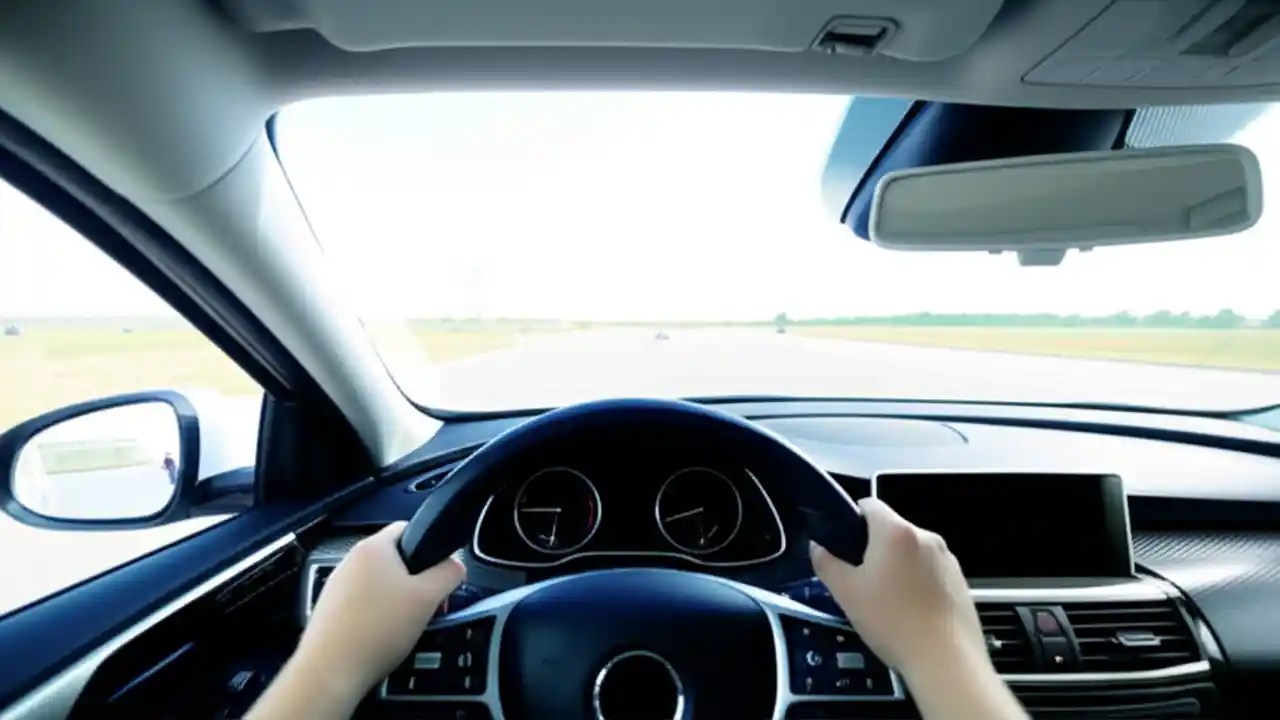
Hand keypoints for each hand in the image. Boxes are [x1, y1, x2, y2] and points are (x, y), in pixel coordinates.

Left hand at [301, 521, 464, 693]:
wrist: (330, 671)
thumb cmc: (380, 628)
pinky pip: (361, 602)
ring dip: (395, 598)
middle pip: (393, 559)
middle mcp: (350, 559)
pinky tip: (380, 635)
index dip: (429, 547)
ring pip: (378, 583)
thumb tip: (456, 564)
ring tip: (403, 624)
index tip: (439, 575)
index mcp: (373, 546)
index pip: (408, 528)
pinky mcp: (327, 609)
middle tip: (426, 605)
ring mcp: (334, 584)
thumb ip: (448, 574)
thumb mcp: (427, 599)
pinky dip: (374, 614)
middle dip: (414, 579)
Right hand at [811, 498, 1026, 719]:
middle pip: (891, 530)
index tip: (844, 546)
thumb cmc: (892, 622)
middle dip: (874, 549)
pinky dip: (918, 582)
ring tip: (888, 601)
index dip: (851, 520)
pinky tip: (911, 611)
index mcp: (896, 532)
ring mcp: (948, 558)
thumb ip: (827, 563)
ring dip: (898, 566)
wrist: (945, 660)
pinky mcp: (961, 580)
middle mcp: (926, 536)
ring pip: (912, 552)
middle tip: (861, 581)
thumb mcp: (847, 594)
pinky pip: (931, 571)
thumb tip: (818, 548)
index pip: (869, 504)